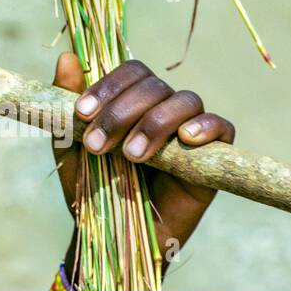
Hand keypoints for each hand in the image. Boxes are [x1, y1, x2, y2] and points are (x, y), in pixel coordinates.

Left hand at [52, 53, 235, 273]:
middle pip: (153, 85)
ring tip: (131, 156)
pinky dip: (207, 125)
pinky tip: (185, 139)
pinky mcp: (214, 157)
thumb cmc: (92, 185)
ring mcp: (188, 131)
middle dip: (120, 113)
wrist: (111, 234)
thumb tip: (68, 56)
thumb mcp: (70, 144)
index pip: (131, 71)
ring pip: (185, 100)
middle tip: (96, 146)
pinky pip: (224, 127)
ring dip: (154, 123)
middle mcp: (162, 109)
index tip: (81, 113)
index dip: (108, 86)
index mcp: (131, 100)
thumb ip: (66, 102)